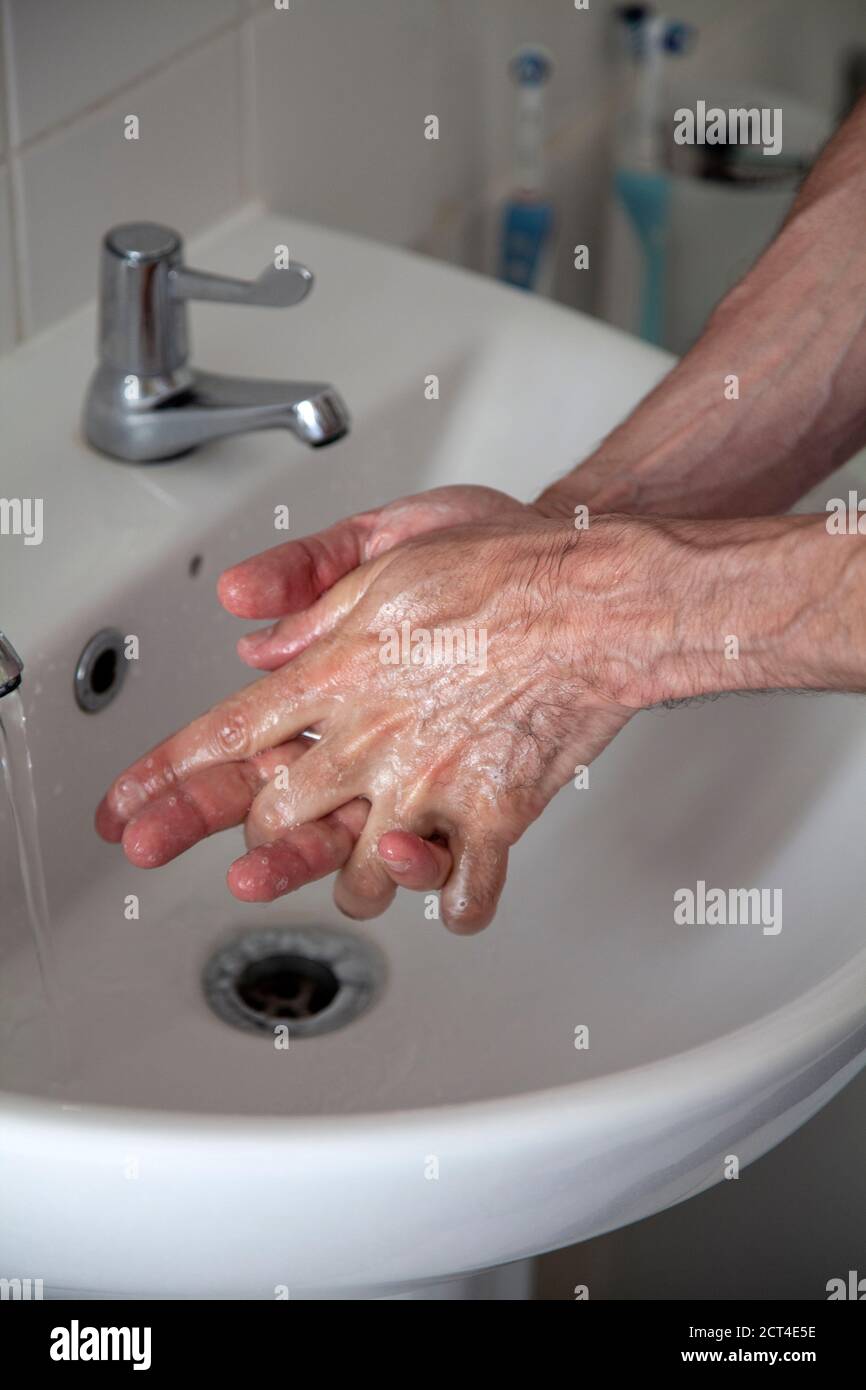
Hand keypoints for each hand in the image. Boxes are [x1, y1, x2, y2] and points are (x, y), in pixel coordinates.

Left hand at [97, 485, 536, 900]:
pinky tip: (448, 891)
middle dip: (248, 842)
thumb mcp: (390, 547)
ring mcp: (429, 785)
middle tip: (244, 855)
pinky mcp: (492, 817)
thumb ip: (311, 594)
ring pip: (358, 878)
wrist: (599, 597)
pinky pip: (463, 896)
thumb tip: (253, 638)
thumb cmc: (507, 562)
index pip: (228, 734)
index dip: (165, 777)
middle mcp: (371, 737)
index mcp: (338, 670)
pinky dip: (454, 905)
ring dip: (351, 878)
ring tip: (359, 860)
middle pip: (275, 817)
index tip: (125, 812)